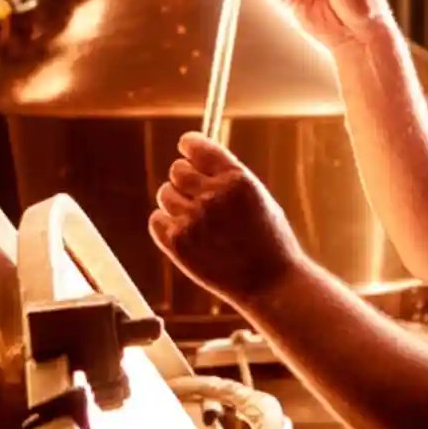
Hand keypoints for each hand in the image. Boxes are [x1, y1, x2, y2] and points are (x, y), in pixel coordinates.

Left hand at [149, 132, 307, 301]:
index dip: (190, 147)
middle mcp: (212, 196)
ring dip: (177, 202)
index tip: (189, 151)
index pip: (194, 145)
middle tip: (199, 195)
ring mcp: (193, 220)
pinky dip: (167, 224)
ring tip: (199, 220)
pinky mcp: (178, 243)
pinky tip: (188, 233)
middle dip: (186, 179)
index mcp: (236, 178)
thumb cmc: (269, 239)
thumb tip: (197, 158)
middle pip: (177, 170)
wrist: (271, 283)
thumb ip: (227, 176)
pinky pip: (156, 220)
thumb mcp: (258, 196)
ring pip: (165, 194)